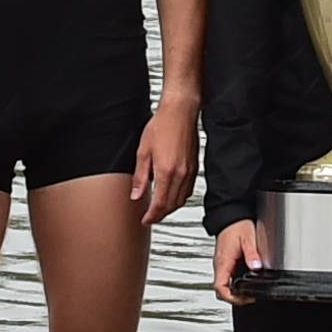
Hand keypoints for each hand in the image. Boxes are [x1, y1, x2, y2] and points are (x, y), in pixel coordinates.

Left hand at [130, 98, 198, 224]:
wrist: (180, 112)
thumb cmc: (162, 126)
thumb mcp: (143, 151)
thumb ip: (140, 176)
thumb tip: (136, 194)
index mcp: (166, 171)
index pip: (160, 203)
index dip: (152, 216)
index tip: (145, 219)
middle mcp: (181, 174)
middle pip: (172, 205)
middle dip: (160, 215)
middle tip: (150, 217)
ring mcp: (190, 171)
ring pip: (181, 200)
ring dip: (170, 208)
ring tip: (159, 209)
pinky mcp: (195, 167)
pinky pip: (188, 190)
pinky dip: (179, 198)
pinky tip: (172, 195)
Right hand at [211, 217, 266, 302]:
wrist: (231, 216)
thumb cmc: (237, 225)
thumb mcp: (248, 239)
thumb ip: (252, 254)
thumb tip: (256, 267)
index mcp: (223, 262)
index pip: (220, 288)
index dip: (232, 297)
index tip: (246, 298)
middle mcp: (220, 265)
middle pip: (222, 290)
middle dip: (236, 297)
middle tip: (251, 297)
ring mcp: (222, 264)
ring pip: (225, 284)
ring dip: (236, 291)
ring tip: (250, 291)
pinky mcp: (226, 262)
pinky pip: (228, 277)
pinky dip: (236, 283)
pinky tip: (247, 281)